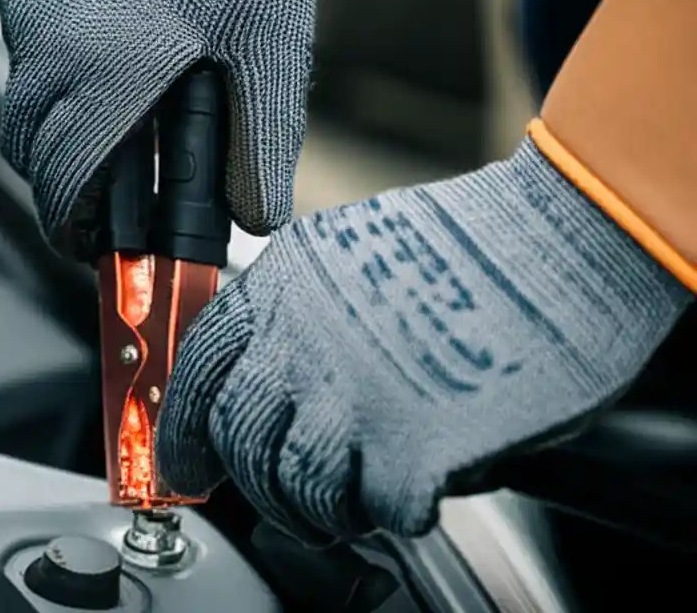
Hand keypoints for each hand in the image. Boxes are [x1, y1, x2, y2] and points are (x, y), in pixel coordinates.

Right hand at [0, 0, 316, 252]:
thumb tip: (254, 221)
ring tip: (117, 117)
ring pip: (21, 93)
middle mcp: (43, 40)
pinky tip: (108, 37)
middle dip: (63, 186)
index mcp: (105, 69)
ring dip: (59, 122)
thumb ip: (260, 141)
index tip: (100, 251)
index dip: (78, 234)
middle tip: (111, 199)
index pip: (63, 188)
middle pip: (27, 150)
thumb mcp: (270, 38)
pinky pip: (23, 35)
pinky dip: (57, 57)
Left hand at [156, 138, 691, 541]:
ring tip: (352, 502)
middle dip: (257, 483)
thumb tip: (261, 379)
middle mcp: (302, 341)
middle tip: (284, 498)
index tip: (184, 462)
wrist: (564, 236)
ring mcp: (352, 396)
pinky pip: (379, 511)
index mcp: (280, 285)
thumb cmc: (471, 243)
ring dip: (322, 509)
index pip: (197, 370)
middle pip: (239, 441)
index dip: (183, 428)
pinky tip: (420, 486)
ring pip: (295, 489)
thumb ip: (294, 310)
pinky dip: (398, 511)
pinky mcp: (412, 446)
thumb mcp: (346, 250)